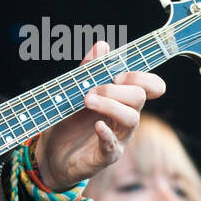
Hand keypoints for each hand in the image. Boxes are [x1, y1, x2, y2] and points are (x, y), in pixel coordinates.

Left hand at [36, 40, 165, 188]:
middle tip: (89, 92)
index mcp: (123, 100)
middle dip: (115, 90)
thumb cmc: (69, 121)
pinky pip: (113, 145)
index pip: (150, 86)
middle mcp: (125, 118)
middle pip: (139, 98)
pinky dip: (106, 133)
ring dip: (110, 106)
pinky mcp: (106, 156)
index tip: (117, 75)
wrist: (51, 154)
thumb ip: (90, 69)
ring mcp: (119, 138)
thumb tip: (103, 44)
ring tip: (87, 101)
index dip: (141, 77)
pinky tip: (97, 125)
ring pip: (132, 119)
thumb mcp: (75, 91)